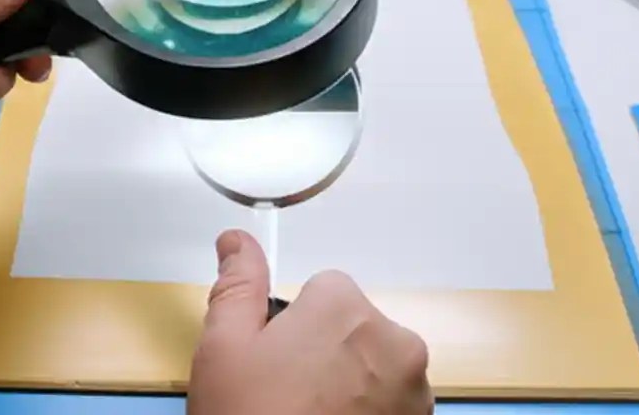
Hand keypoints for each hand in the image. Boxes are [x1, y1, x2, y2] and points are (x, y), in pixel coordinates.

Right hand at [189, 230, 432, 414]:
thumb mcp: (224, 349)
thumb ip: (238, 286)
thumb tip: (238, 241)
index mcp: (345, 308)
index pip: (323, 289)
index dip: (293, 325)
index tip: (276, 360)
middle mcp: (393, 341)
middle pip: (354, 326)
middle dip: (325, 351)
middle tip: (287, 394)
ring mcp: (415, 390)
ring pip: (376, 365)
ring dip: (351, 384)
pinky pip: (394, 403)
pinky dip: (370, 414)